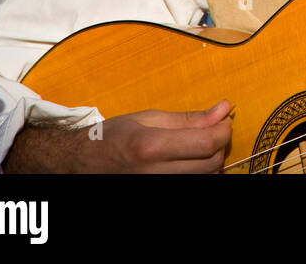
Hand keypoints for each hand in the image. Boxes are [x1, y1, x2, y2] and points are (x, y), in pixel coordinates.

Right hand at [3, 100, 232, 172]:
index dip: (223, 130)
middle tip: (213, 130)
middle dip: (219, 144)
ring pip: (205, 178)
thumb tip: (224, 109)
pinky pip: (192, 185)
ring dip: (211, 160)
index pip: (206, 143)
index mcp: (150, 146)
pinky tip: (189, 162)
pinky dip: (198, 174)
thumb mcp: (148, 118)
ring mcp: (154, 188)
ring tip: (198, 145)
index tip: (223, 120)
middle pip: (211, 164)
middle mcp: (153, 173)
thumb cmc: (112, 137)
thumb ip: (189, 118)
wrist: (81, 163)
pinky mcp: (154, 196)